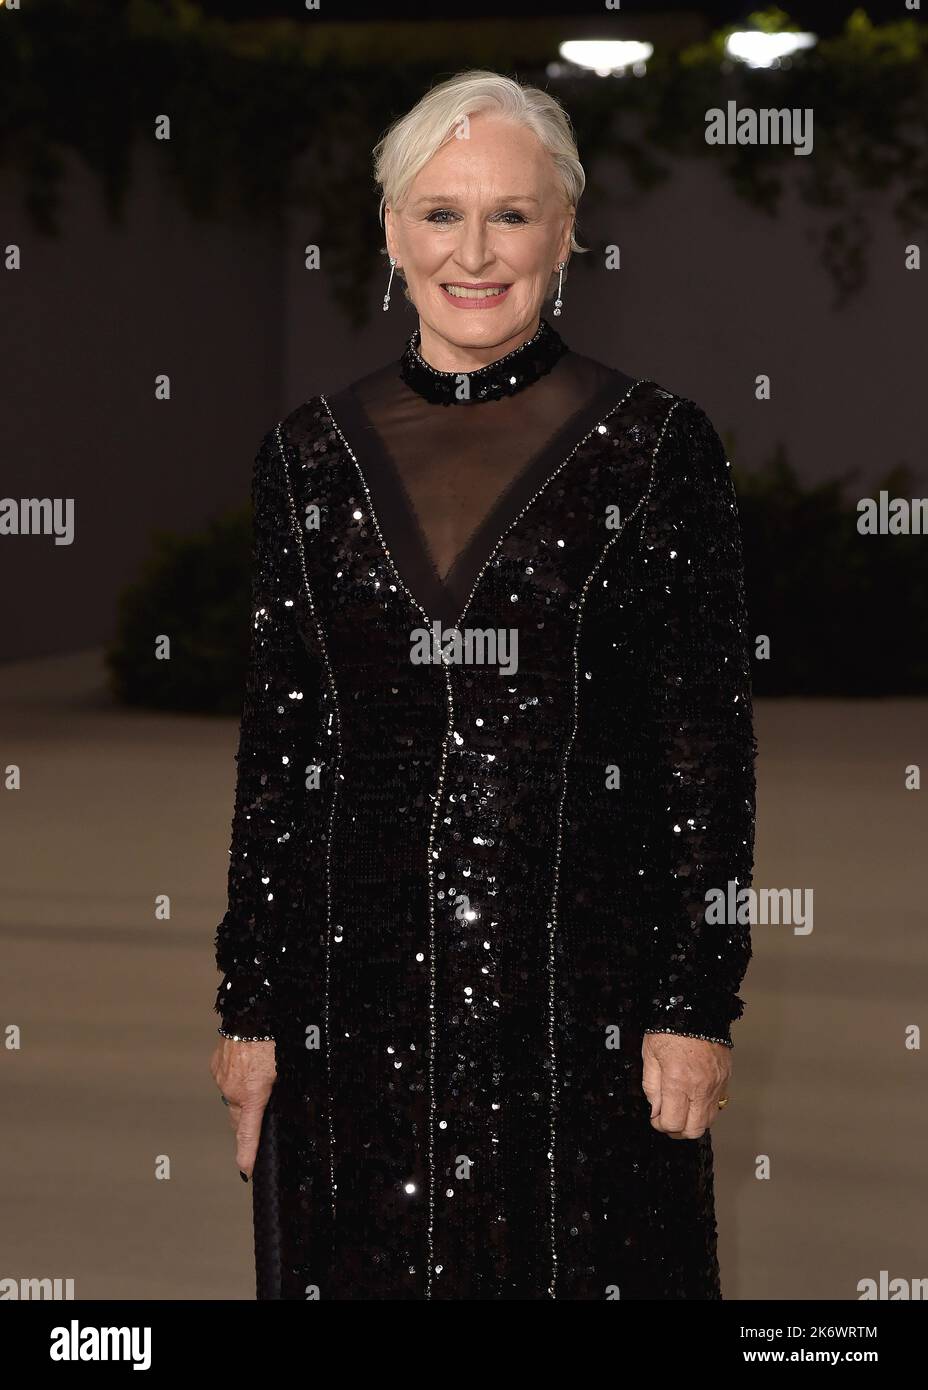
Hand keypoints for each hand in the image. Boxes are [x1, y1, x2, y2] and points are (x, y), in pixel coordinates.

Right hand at [209, 1037, 276, 1176]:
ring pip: (233, 1099)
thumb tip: (278, 1099)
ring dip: (244, 1097)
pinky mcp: (216, 1066)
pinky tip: (247, 1066)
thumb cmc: (274, 1037)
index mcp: (253, 1093)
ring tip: (258, 1079)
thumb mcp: (287, 1067)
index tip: (246, 1171)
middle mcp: (233, 1090)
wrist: (252, 1011)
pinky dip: (236, 1081)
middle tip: (261, 1117)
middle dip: (249, 1122)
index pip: (249, 1133)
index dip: (247, 1154)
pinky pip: (227, 1081)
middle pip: (240, 1118)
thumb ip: (280, 1090)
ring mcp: (222, 1078)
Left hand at [642, 1032, 730, 1138]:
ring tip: (680, 1110)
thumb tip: (655, 1109)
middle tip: (667, 1120)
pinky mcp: (725, 1079)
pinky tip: (694, 1099)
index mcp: (678, 1081)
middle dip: (677, 1130)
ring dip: (692, 1122)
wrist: (696, 1008)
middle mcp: (700, 1087)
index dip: (660, 1125)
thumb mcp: (649, 1055)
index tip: (655, 1118)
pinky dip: (705, 1109)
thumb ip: (651, 1086)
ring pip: (708, 1121)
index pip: (672, 1122)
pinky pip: (717, 1105)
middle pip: (693, 1130)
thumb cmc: (670, 1027)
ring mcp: (716, 1084)